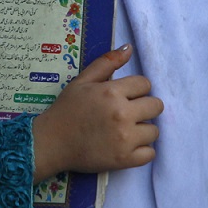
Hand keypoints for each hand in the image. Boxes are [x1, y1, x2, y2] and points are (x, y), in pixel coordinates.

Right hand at [30, 45, 162, 182]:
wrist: (51, 143)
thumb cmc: (67, 110)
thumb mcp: (82, 81)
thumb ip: (107, 62)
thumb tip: (129, 48)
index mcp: (112, 92)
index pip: (145, 84)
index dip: (136, 89)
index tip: (126, 97)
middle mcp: (122, 114)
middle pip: (156, 106)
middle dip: (144, 107)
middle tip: (129, 113)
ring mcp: (125, 139)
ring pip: (154, 130)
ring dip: (143, 130)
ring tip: (126, 131)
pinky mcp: (124, 159)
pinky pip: (150, 153)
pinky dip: (142, 151)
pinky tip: (128, 146)